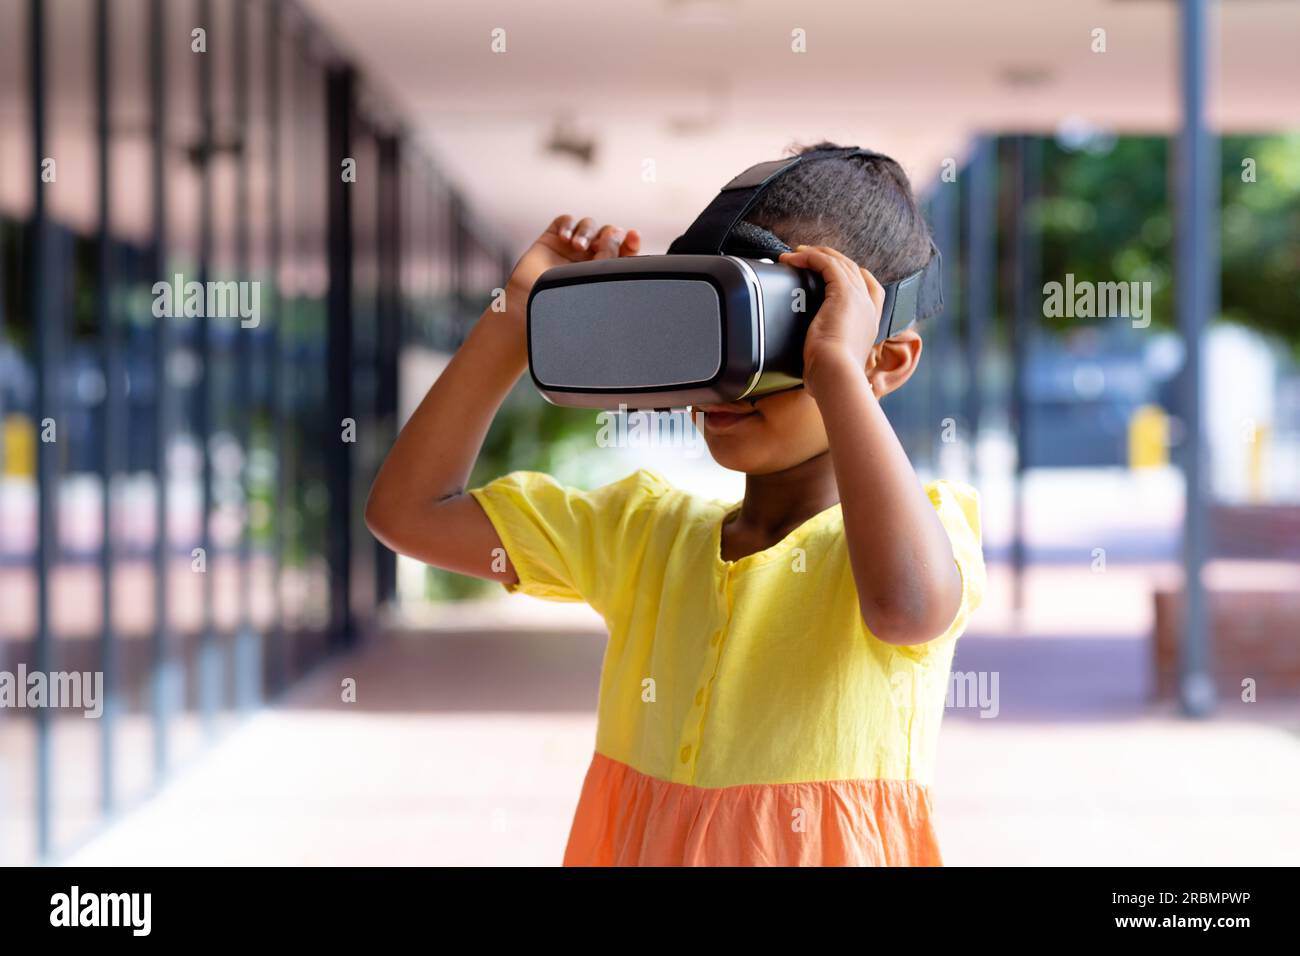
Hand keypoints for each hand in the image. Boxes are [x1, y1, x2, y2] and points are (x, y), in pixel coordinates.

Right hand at [504, 215, 640, 321]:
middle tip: (600, 245)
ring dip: (587, 232)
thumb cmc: (565, 302)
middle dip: (607, 235)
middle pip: (608, 233)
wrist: (531, 306)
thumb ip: (610, 255)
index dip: (631, 242)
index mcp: (605, 273)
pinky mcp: (552, 240)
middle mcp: (590, 260)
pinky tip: (565, 239)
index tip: (633, 237)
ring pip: (589, 225)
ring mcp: (570, 249)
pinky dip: (568, 225)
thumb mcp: (597, 279)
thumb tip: (616, 232)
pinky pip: (565, 221)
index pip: (624, 252)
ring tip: (578, 246)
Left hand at [778, 244, 885, 392]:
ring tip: (797, 253)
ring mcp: (858, 298)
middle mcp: (869, 308)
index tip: (835, 271)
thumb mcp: (834, 364)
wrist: (836, 375)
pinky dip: (810, 257)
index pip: (872, 289)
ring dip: (817, 254)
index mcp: (871, 324)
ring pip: (840, 262)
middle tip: (809, 258)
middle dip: (832, 260)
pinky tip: (793, 258)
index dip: (855, 275)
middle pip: (854, 270)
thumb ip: (829, 356)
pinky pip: (826, 263)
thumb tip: (811, 367)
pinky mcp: (842, 292)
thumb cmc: (831, 378)